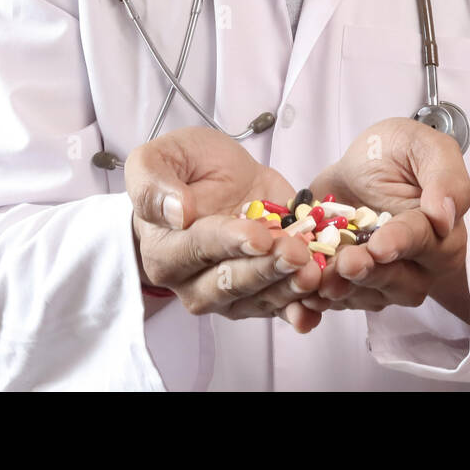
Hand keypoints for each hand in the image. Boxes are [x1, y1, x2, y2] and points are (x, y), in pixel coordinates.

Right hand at [125, 126, 322, 332]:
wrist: (215, 180)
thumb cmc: (186, 169)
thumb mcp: (160, 158)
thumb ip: (153, 182)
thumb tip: (176, 212)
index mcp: (166, 251)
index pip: (200, 248)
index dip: (232, 242)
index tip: (259, 235)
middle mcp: (193, 282)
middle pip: (232, 281)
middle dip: (266, 268)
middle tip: (295, 252)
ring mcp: (229, 294)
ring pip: (259, 299)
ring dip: (288, 289)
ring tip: (312, 273)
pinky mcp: (261, 294)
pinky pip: (280, 309)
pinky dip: (300, 311)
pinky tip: (316, 308)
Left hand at [301, 117, 469, 318]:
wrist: (359, 166)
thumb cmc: (396, 151)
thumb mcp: (421, 145)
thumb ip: (444, 176)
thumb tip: (445, 216)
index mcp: (440, 230)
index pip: (423, 239)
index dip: (401, 242)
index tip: (380, 246)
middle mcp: (419, 262)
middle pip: (401, 280)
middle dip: (372, 273)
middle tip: (347, 263)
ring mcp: (386, 278)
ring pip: (371, 296)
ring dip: (347, 290)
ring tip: (322, 279)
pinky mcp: (355, 284)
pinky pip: (342, 299)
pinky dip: (322, 297)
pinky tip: (305, 291)